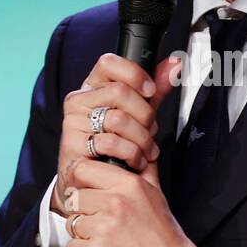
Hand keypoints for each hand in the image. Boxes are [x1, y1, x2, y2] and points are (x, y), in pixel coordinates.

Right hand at [53, 53, 181, 213]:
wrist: (95, 183)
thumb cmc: (116, 146)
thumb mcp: (137, 115)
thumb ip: (154, 91)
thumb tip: (175, 65)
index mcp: (93, 88)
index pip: (108, 63)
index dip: (134, 74)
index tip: (150, 91)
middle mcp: (78, 102)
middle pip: (120, 91)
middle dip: (145, 114)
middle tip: (150, 130)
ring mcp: (72, 124)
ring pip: (118, 119)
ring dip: (141, 139)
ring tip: (145, 151)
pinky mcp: (71, 148)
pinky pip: (109, 143)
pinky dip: (130, 154)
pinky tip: (134, 162)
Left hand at [62, 156, 198, 246]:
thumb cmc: (164, 235)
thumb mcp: (156, 194)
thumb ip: (143, 171)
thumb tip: (139, 153)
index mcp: (128, 184)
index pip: (84, 169)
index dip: (80, 180)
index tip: (85, 191)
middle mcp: (114, 202)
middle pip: (75, 198)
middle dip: (84, 211)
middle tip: (102, 222)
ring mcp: (103, 228)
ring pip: (72, 223)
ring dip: (84, 233)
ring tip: (106, 240)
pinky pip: (72, 246)